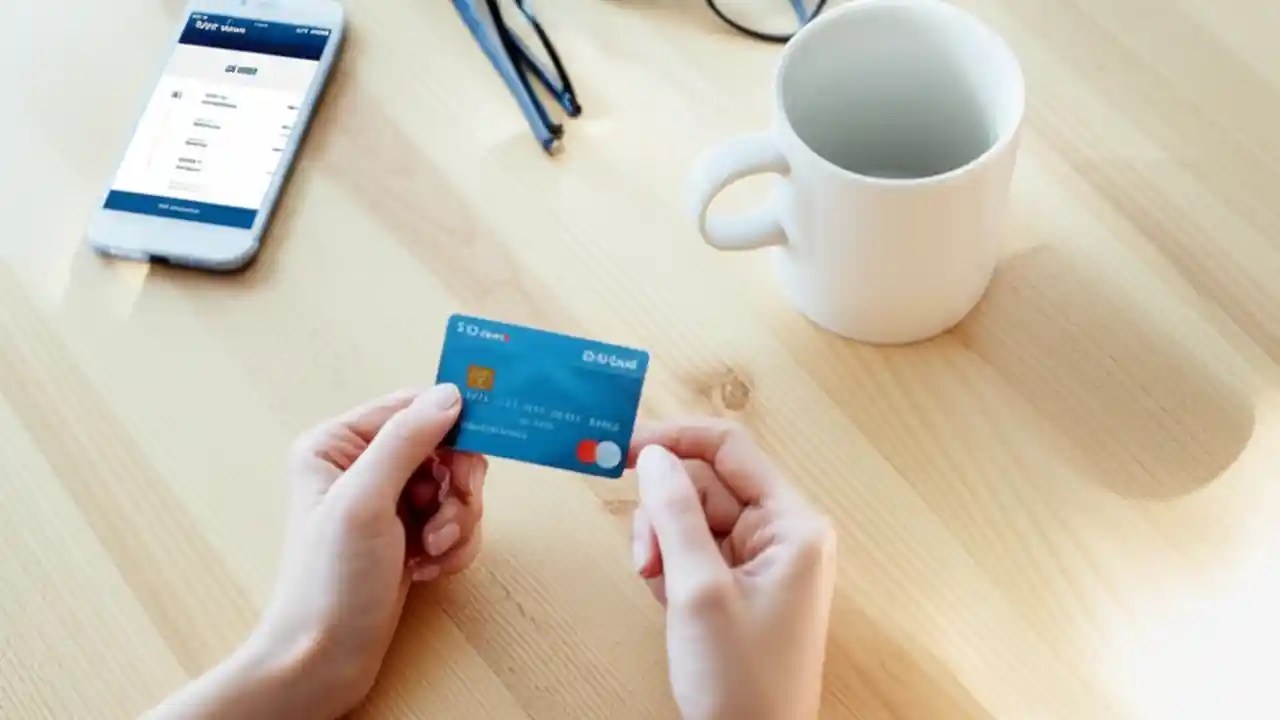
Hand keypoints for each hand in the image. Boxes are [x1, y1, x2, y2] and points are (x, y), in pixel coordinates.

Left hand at [255, 384, 486, 714]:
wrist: (324, 658)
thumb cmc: (329, 581)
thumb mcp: (365, 501)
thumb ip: (406, 441)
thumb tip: (450, 393)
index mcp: (337, 444)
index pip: (411, 407)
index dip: (450, 425)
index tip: (476, 452)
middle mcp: (360, 465)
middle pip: (443, 447)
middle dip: (456, 487)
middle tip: (449, 518)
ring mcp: (387, 502)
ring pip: (455, 486)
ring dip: (457, 521)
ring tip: (432, 551)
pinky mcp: (407, 534)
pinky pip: (454, 521)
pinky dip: (454, 545)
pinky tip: (429, 568)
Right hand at [630, 420, 835, 719]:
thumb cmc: (741, 684)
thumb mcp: (700, 591)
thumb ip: (675, 515)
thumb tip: (656, 456)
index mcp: (794, 525)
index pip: (730, 450)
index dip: (676, 439)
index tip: (625, 445)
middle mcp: (783, 534)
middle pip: (705, 484)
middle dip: (665, 513)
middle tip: (646, 557)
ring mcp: (761, 560)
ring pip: (692, 517)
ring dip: (664, 543)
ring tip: (660, 586)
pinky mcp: (740, 584)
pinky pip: (694, 549)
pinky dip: (671, 566)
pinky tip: (669, 599)